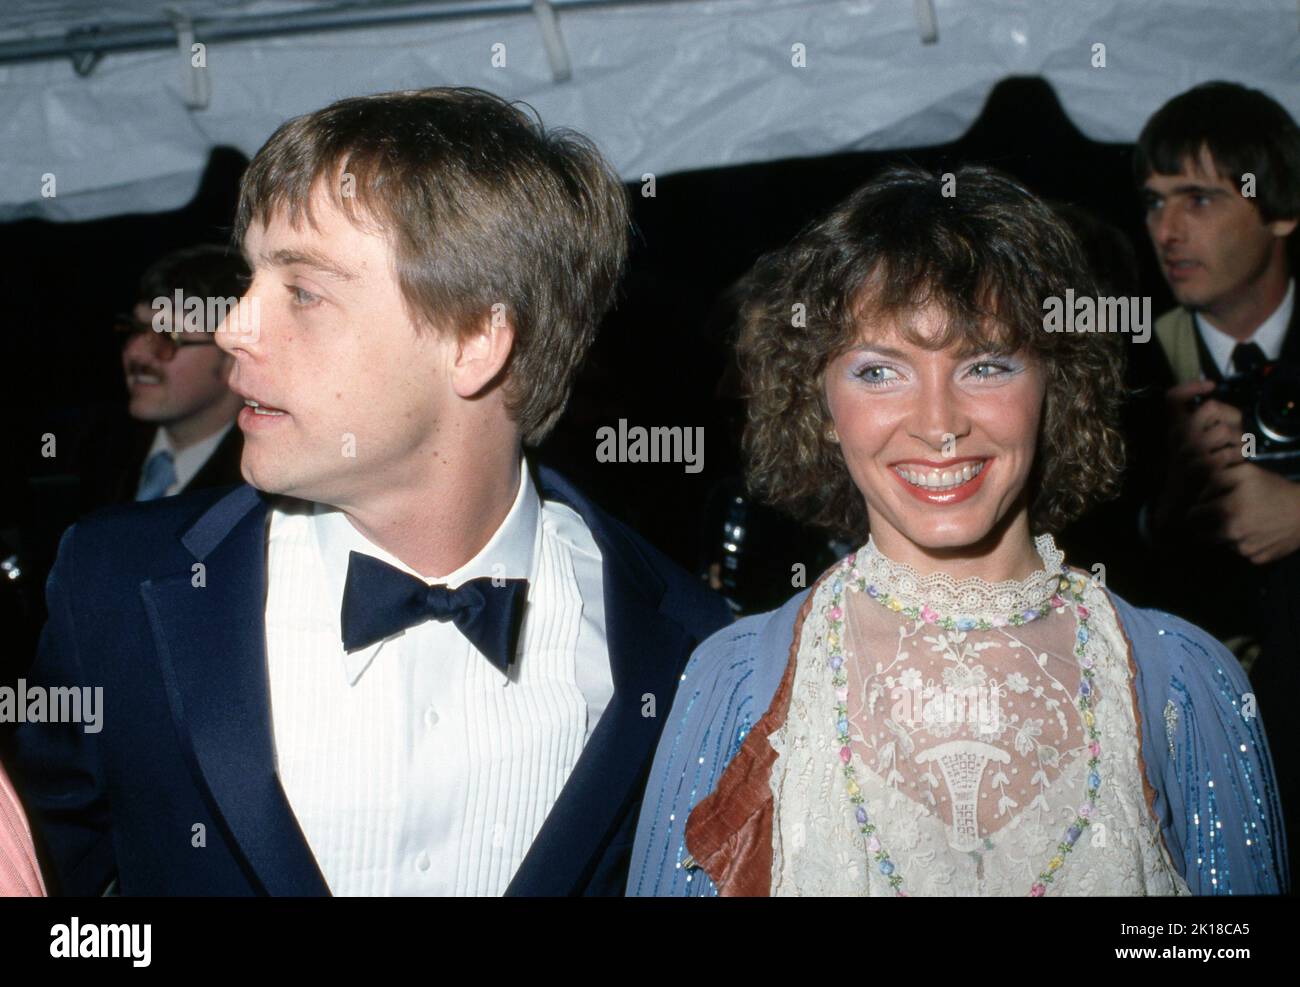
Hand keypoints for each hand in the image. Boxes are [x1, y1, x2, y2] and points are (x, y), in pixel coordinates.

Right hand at [1150, 380, 1245, 532]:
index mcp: (1173, 431)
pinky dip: (1240, 454)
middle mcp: (1178, 438)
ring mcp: (1190, 452)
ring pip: (1225, 430)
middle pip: (1210, 407)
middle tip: (1232, 435)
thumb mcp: (1191, 447)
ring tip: (1235, 454)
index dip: (1190, 386)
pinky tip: (1237, 465)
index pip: (1172, 398)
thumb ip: (1201, 424)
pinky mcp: (1204, 467)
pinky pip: (1231, 448)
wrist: (1183, 510)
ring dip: (1238, 439)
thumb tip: (1214, 400)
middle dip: (1229, 418)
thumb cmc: (1192, 476)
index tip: (1209, 386)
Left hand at [1187, 462, 1299, 564]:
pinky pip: (1240, 552)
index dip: (1197, 509)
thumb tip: (1199, 497)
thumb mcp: (1245, 473)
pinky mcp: (1257, 559)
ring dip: (1224, 534)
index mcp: (1227, 510)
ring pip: (1221, 543)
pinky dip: (1243, 543)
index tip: (1204, 506)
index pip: (1193, 515)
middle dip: (1205, 524)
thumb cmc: (1274, 489)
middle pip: (1202, 533)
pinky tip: (1254, 531)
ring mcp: (1245, 549)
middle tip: (1220, 515)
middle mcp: (1232, 533)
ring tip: (1241, 521)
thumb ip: (1216, 479)